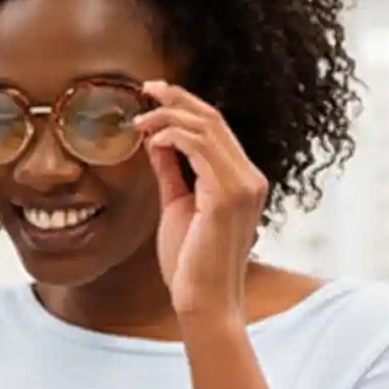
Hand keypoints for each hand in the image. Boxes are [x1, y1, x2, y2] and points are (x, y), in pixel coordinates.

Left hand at [136, 82, 268, 322]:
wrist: (202, 301)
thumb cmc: (189, 263)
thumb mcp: (177, 206)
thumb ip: (171, 173)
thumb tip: (155, 142)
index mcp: (242, 179)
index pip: (216, 128)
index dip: (185, 105)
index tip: (153, 94)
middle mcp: (250, 178)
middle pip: (215, 119)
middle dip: (177, 98)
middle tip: (145, 87)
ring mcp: (244, 186)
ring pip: (208, 128)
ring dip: (169, 117)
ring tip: (138, 119)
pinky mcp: (228, 196)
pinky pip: (201, 149)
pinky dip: (174, 137)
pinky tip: (150, 140)